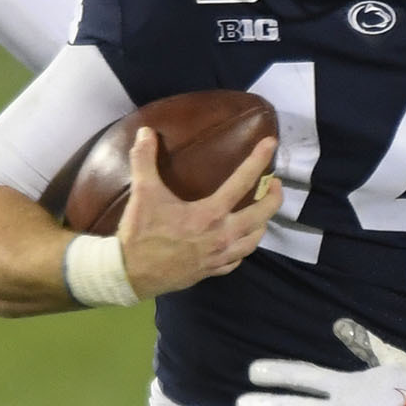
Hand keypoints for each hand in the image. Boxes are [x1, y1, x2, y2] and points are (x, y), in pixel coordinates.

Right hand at [115, 127, 279, 298]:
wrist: (130, 273)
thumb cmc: (140, 233)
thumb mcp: (143, 193)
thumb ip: (144, 160)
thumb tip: (145, 132)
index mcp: (209, 214)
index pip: (242, 182)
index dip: (259, 160)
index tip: (271, 145)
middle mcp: (222, 235)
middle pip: (262, 215)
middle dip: (274, 198)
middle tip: (274, 185)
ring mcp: (219, 256)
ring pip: (254, 240)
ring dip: (262, 223)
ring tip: (262, 212)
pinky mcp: (212, 271)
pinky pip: (238, 259)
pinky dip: (244, 247)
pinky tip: (241, 241)